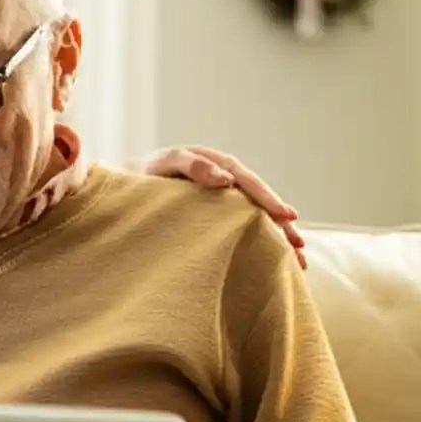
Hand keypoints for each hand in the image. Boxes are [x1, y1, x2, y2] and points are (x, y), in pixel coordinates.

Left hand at [139, 146, 306, 269]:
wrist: (122, 189)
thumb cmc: (139, 176)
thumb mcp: (162, 165)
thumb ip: (191, 166)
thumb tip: (226, 179)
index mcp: (212, 162)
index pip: (245, 180)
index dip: (265, 197)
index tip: (284, 216)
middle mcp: (222, 178)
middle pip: (258, 201)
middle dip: (280, 223)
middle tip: (298, 245)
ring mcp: (221, 197)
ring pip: (256, 215)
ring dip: (278, 235)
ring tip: (298, 259)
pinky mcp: (218, 215)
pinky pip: (244, 226)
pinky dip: (261, 240)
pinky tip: (278, 259)